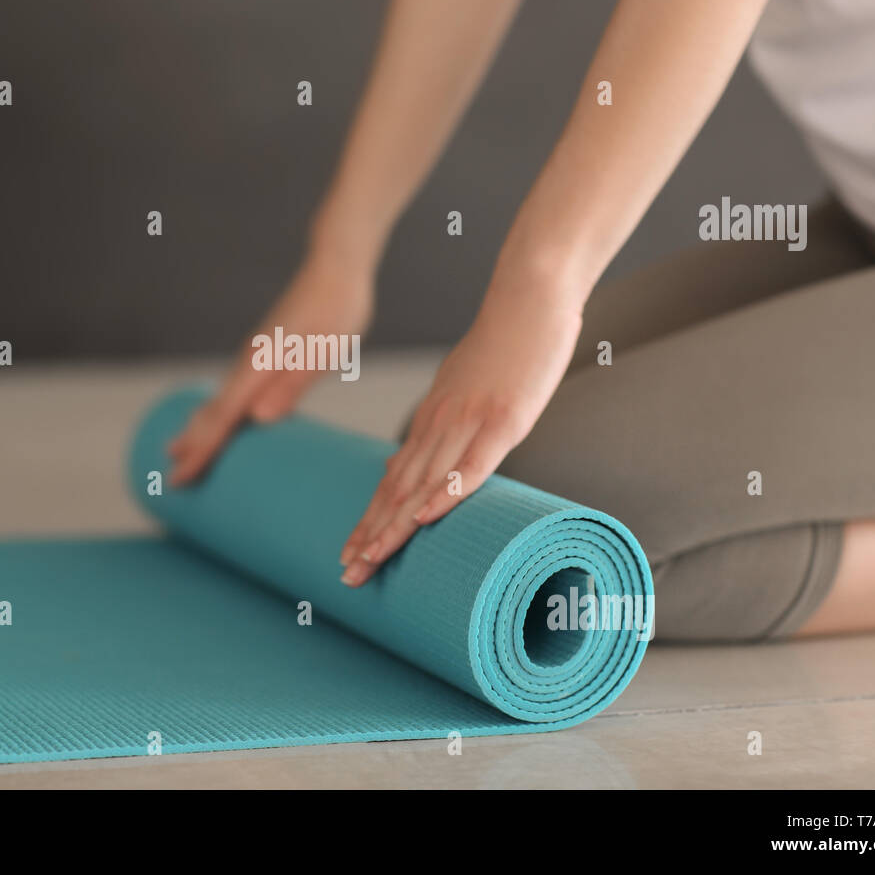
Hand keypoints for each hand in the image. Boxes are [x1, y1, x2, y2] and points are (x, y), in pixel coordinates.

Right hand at [168, 246, 374, 484]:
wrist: (336, 266)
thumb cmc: (337, 308)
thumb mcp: (323, 351)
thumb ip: (292, 384)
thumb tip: (258, 418)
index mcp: (261, 365)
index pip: (223, 417)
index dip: (202, 450)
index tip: (181, 477)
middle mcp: (250, 362)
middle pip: (213, 412)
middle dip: (193, 445)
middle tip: (172, 479)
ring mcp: (255, 357)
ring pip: (219, 400)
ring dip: (200, 428)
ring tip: (177, 450)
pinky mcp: (264, 353)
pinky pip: (232, 391)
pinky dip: (218, 411)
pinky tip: (220, 417)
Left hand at [339, 279, 582, 585]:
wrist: (528, 298)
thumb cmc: (503, 345)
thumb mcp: (462, 388)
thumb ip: (440, 425)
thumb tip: (419, 458)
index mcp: (431, 420)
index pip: (391, 480)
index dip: (370, 520)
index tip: (350, 554)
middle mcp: (440, 424)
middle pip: (397, 490)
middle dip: (370, 536)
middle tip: (346, 576)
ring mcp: (469, 422)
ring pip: (423, 483)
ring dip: (394, 526)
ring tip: (371, 561)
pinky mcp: (503, 419)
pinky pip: (471, 463)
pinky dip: (447, 492)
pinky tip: (426, 519)